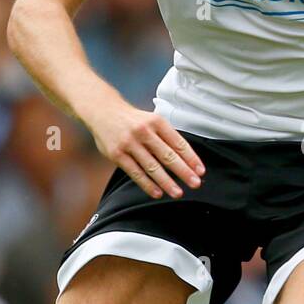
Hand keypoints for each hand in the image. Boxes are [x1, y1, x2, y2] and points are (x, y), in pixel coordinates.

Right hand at [85, 98, 205, 199]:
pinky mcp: (117, 154)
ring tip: (178, 193)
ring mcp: (130, 143)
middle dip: (184, 172)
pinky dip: (147, 184)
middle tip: (195, 184)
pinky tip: (157, 193)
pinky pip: (135, 172)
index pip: (179, 143)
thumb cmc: (133, 120)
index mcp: (157, 122)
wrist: (102, 111)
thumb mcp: (151, 120)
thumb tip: (187, 160)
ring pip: (152, 167)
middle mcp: (144, 131)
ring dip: (167, 182)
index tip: (201, 171)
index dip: (191, 158)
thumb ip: (166, 137)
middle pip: (168, 156)